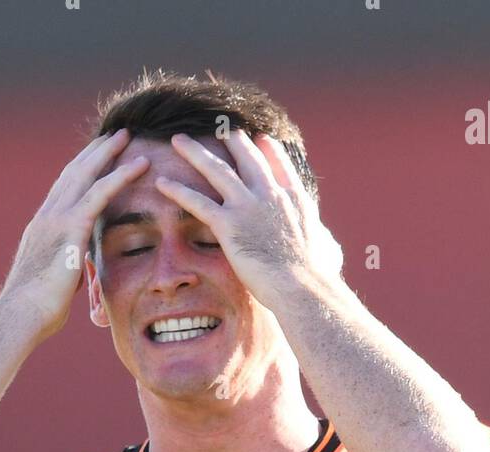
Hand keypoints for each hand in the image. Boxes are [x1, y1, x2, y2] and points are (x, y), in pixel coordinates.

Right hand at [0, 130, 149, 339]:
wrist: (23, 314)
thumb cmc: (37, 311)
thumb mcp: (55, 284)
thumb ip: (66, 269)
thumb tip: (74, 273)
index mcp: (42, 228)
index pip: (64, 190)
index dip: (81, 171)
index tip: (96, 157)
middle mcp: (47, 215)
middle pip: (74, 172)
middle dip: (94, 152)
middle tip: (113, 135)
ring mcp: (56, 218)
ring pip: (86, 174)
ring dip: (108, 152)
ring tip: (127, 136)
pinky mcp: (70, 227)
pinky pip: (100, 193)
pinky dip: (121, 175)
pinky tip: (139, 165)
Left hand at [154, 129, 343, 312]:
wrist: (302, 285)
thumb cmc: (316, 277)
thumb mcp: (327, 250)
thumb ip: (323, 240)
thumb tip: (328, 245)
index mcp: (294, 200)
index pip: (278, 165)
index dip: (266, 150)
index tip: (258, 137)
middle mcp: (270, 195)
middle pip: (246, 157)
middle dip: (231, 140)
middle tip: (218, 128)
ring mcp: (248, 206)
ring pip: (217, 170)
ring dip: (195, 152)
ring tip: (178, 139)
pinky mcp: (229, 225)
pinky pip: (197, 202)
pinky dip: (178, 191)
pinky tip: (161, 182)